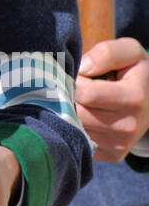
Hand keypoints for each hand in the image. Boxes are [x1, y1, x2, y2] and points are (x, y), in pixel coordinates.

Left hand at [77, 38, 148, 161]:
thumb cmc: (135, 71)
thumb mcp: (129, 51)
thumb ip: (106, 53)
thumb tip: (82, 69)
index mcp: (134, 98)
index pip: (86, 93)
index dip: (76, 79)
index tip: (81, 74)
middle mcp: (129, 126)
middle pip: (79, 113)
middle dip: (71, 96)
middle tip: (77, 87)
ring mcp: (121, 144)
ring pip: (77, 128)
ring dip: (72, 112)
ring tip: (82, 100)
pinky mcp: (112, 155)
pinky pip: (81, 141)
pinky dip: (77, 127)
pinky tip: (86, 115)